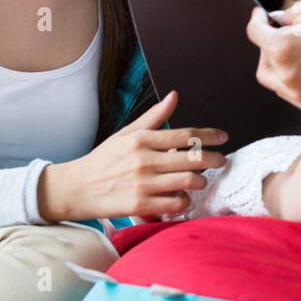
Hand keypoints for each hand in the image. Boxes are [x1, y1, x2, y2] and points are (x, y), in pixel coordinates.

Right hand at [37, 90, 227, 221]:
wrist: (76, 188)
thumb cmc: (104, 159)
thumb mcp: (126, 134)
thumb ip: (154, 117)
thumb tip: (174, 96)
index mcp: (142, 139)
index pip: (186, 135)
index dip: (210, 135)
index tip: (224, 137)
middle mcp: (144, 160)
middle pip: (194, 158)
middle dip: (214, 159)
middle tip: (221, 161)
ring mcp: (143, 183)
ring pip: (189, 181)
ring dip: (200, 181)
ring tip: (200, 180)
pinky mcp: (140, 205)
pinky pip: (176, 203)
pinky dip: (185, 201)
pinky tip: (183, 197)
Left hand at [245, 0, 300, 112]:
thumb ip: (292, 13)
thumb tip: (279, 20)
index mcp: (284, 47)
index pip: (255, 32)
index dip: (258, 19)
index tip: (262, 16)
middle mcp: (287, 75)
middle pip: (262, 59)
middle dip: (269, 44)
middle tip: (283, 32)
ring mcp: (300, 94)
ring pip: (273, 80)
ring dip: (278, 64)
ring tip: (299, 50)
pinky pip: (291, 92)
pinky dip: (293, 79)